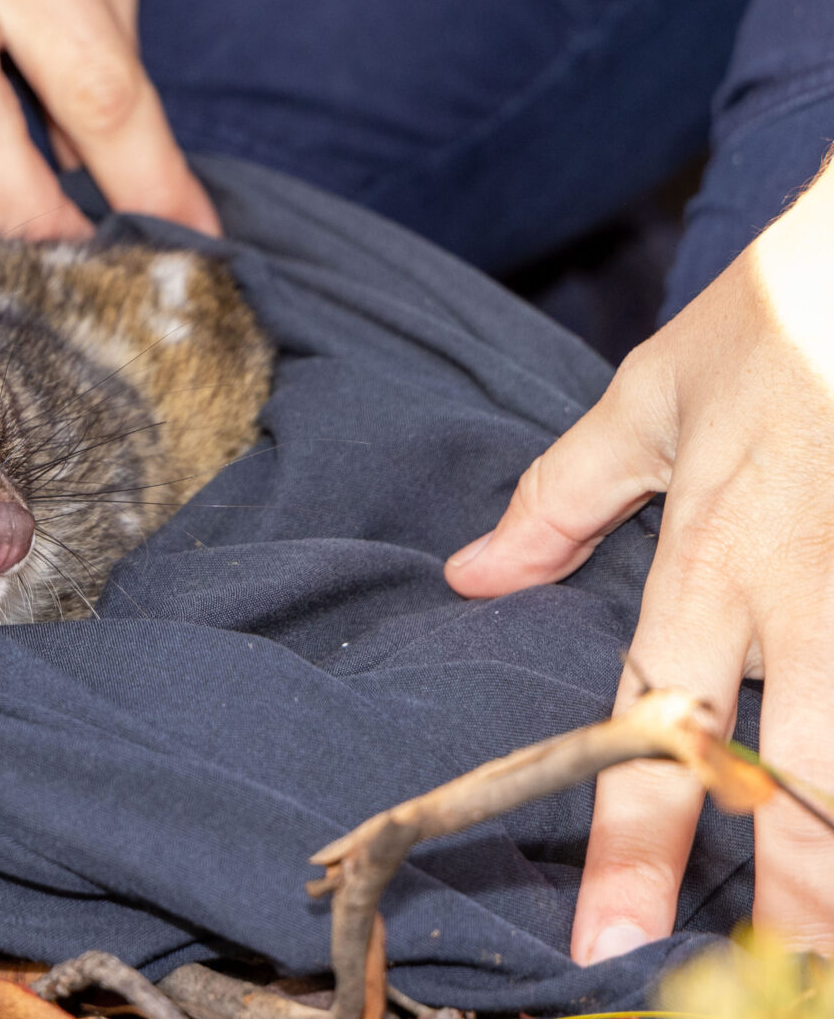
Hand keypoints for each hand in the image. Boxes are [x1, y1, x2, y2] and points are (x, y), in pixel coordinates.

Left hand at [445, 154, 833, 961]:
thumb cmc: (779, 320)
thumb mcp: (648, 398)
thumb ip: (560, 500)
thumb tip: (474, 576)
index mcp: (714, 563)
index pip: (656, 729)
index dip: (634, 847)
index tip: (616, 946)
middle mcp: (816, 601)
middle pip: (804, 786)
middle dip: (799, 900)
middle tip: (779, 986)